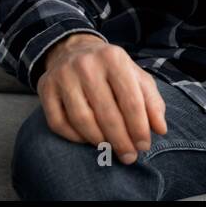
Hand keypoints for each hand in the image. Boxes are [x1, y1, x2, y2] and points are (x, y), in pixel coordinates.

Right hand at [38, 33, 168, 163]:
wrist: (73, 49)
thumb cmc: (111, 69)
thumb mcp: (136, 77)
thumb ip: (152, 101)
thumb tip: (160, 129)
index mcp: (114, 58)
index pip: (130, 100)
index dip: (139, 128)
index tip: (144, 145)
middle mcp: (86, 64)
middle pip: (106, 113)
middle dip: (121, 141)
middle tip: (129, 156)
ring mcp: (63, 75)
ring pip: (82, 120)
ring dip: (99, 141)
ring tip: (110, 149)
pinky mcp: (45, 88)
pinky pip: (58, 123)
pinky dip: (74, 137)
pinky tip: (88, 139)